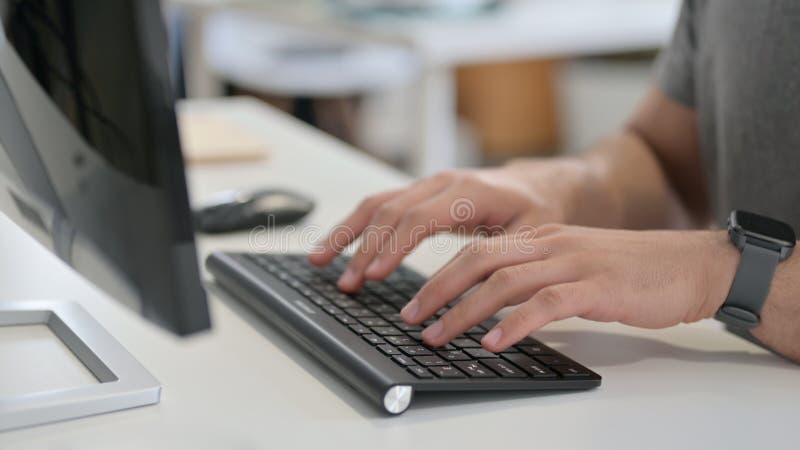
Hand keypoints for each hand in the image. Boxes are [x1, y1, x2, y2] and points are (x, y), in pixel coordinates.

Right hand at [309, 159, 593, 291]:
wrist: (538, 185)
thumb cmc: (537, 211)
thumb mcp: (531, 236)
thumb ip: (500, 259)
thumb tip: (472, 295)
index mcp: (470, 191)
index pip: (420, 217)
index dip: (394, 246)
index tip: (374, 274)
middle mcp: (443, 183)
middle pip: (391, 211)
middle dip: (364, 249)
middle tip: (348, 284)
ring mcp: (427, 185)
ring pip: (377, 204)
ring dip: (347, 234)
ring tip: (320, 263)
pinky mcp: (419, 193)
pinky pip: (380, 204)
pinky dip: (354, 226)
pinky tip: (335, 247)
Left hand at [400, 225, 738, 351]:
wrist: (691, 265)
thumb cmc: (631, 272)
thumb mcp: (574, 266)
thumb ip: (536, 280)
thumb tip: (494, 309)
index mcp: (541, 237)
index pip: (477, 251)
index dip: (439, 276)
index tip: (413, 301)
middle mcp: (550, 244)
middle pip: (478, 260)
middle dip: (437, 290)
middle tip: (409, 319)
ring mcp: (573, 262)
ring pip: (504, 281)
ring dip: (464, 311)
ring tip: (438, 336)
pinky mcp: (597, 286)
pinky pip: (547, 303)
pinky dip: (516, 323)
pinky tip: (495, 342)